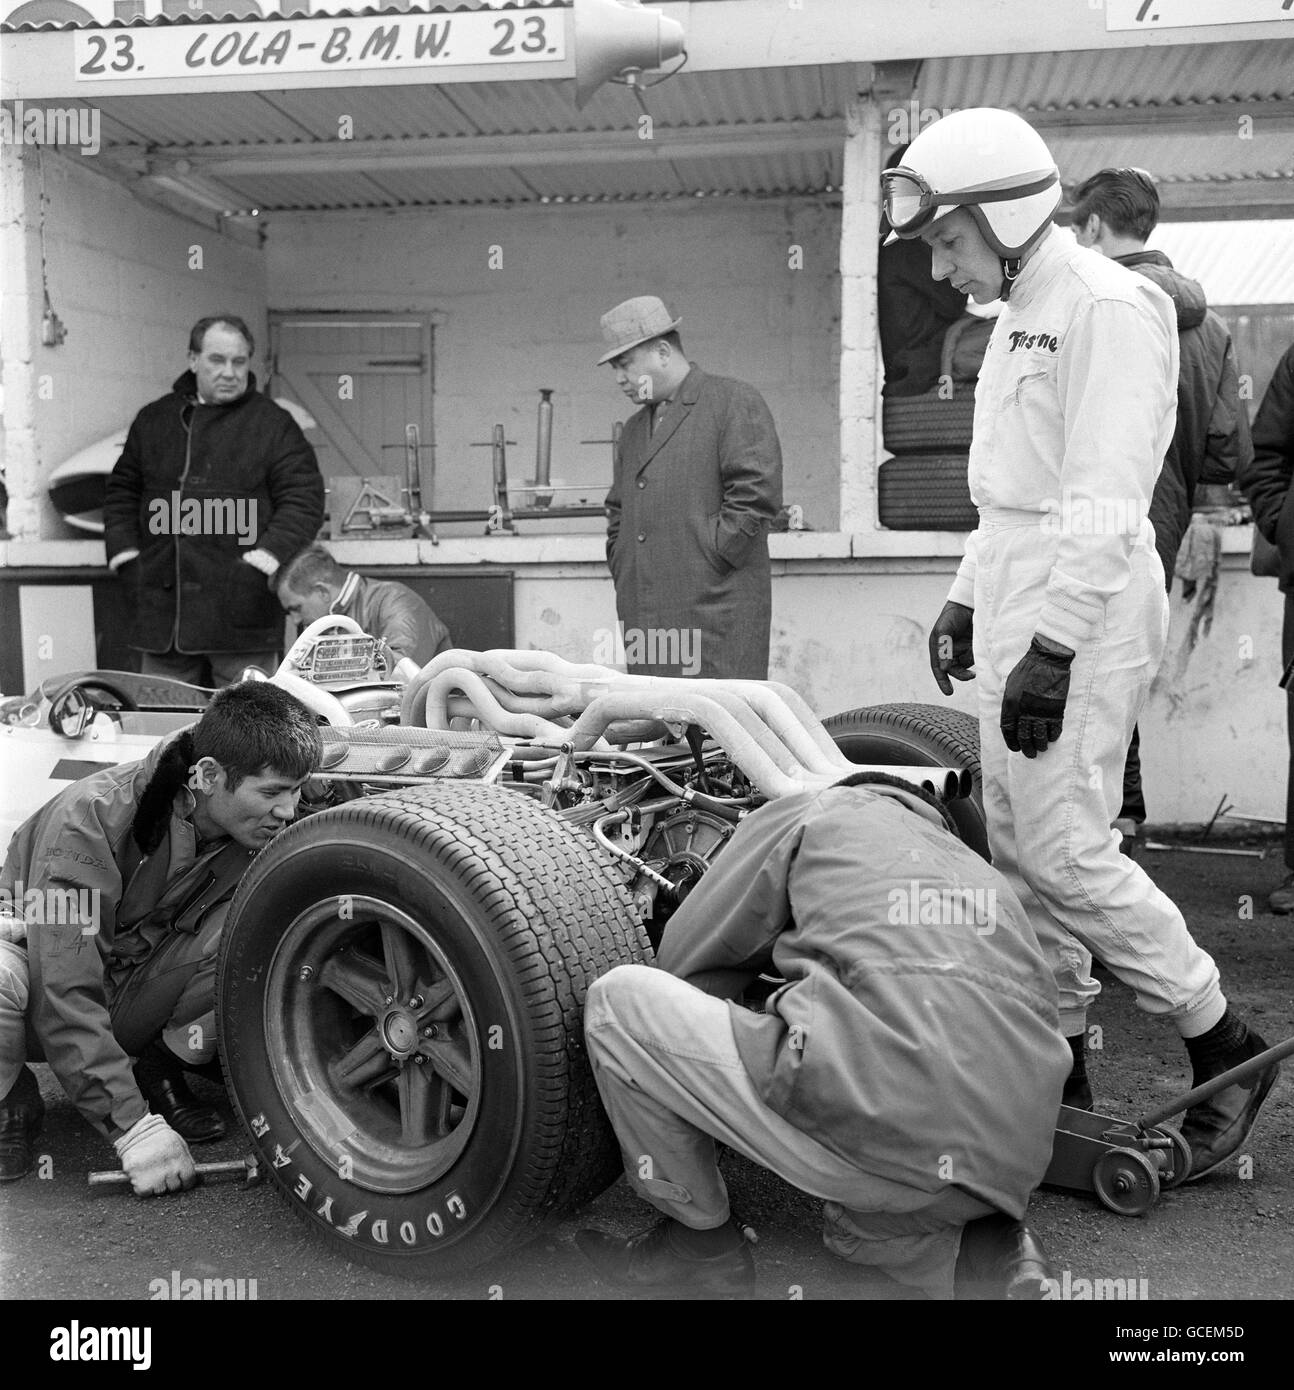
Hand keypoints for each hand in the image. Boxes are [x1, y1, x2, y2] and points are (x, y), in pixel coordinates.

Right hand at [113, 1113, 196, 1197]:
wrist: (137, 1131)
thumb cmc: (159, 1137)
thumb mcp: (178, 1144)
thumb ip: (185, 1160)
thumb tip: (191, 1176)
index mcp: (180, 1158)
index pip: (189, 1179)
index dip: (186, 1182)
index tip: (183, 1182)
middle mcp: (169, 1169)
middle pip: (174, 1187)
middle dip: (170, 1181)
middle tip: (162, 1171)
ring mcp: (154, 1176)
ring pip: (160, 1191)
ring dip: (156, 1184)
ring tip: (151, 1169)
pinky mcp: (139, 1181)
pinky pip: (145, 1192)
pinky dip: (143, 1187)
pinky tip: (142, 1174)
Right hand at [929, 601, 975, 694]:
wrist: (969, 603)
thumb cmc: (952, 615)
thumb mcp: (944, 630)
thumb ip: (943, 648)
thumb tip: (944, 668)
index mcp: (938, 649)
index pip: (939, 668)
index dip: (943, 681)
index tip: (949, 692)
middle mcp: (949, 652)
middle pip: (953, 670)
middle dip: (961, 675)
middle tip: (970, 676)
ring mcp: (962, 650)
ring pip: (965, 666)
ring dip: (970, 666)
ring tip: (975, 657)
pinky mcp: (974, 648)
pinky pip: (975, 659)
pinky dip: (978, 659)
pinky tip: (981, 653)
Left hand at [1000, 636, 1074, 757]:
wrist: (1047, 660)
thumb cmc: (1027, 669)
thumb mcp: (1010, 685)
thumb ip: (1010, 702)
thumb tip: (1011, 717)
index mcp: (1010, 704)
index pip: (1008, 730)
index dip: (1011, 741)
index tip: (1015, 747)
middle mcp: (1024, 711)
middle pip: (1023, 736)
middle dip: (1026, 748)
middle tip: (1030, 753)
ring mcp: (1040, 711)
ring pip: (1039, 736)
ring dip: (1040, 745)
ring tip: (1041, 749)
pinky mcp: (1055, 709)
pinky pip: (1054, 728)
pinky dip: (1053, 736)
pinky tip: (1052, 738)